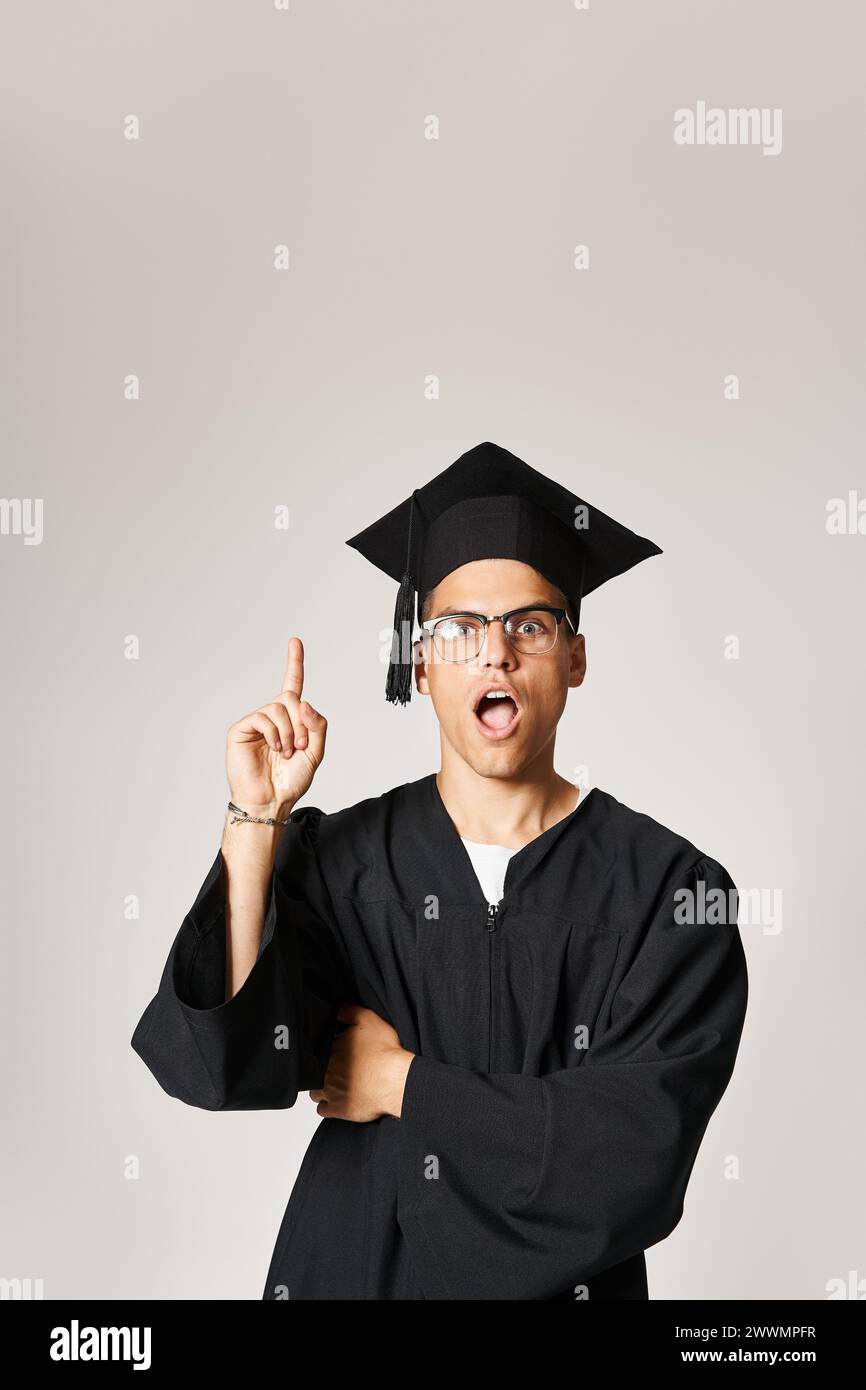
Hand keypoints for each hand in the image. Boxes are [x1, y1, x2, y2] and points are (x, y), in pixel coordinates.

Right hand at [226, 636, 326, 812]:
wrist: (271, 800)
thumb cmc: (290, 779)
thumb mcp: (316, 752)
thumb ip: (317, 726)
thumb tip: (305, 703)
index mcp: (290, 719)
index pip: (293, 685)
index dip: (295, 663)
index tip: (295, 641)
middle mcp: (272, 716)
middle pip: (291, 698)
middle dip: (301, 723)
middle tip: (299, 747)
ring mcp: (256, 722)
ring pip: (279, 707)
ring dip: (289, 732)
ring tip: (286, 752)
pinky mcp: (241, 729)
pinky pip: (263, 717)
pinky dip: (274, 733)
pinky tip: (274, 749)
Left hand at [309, 1004, 414, 1121]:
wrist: (396, 1080)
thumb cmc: (385, 1052)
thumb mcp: (368, 1019)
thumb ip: (347, 1011)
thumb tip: (334, 1009)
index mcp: (332, 1050)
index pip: (318, 1051)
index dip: (326, 1051)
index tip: (335, 1052)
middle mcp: (327, 1071)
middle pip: (314, 1071)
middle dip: (323, 1070)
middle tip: (337, 1069)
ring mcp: (331, 1092)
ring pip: (314, 1091)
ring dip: (321, 1089)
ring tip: (334, 1085)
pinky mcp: (339, 1109)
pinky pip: (322, 1110)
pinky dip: (327, 1106)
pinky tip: (336, 1101)